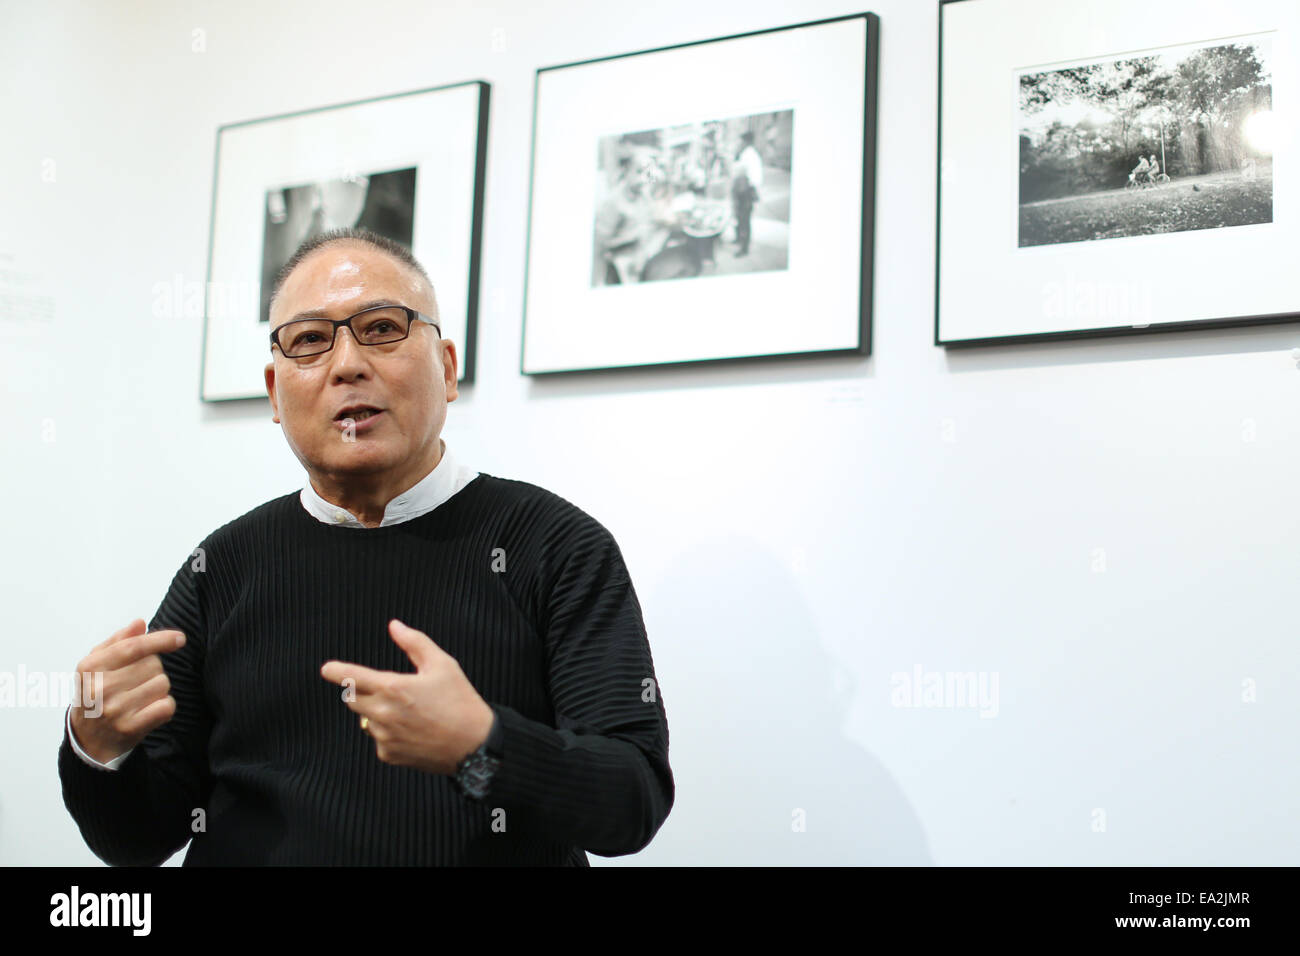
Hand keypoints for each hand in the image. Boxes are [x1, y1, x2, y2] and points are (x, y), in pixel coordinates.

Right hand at [69, 618, 185, 764]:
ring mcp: (115, 709)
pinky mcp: (130, 728)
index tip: (179, 638)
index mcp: (91, 667)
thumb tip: (140, 624)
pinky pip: (167, 705)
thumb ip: (118, 641)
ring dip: (158, 688)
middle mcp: (100, 688)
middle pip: (153, 664)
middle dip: (152, 670)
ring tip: (138, 698)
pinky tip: (148, 710)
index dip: (159, 640)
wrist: (88, 738)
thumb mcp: (97, 664)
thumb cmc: (97, 694)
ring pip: (162, 683)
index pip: (133, 647)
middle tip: (134, 683)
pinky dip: (164, 706)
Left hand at [319, 619, 494, 775]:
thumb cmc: (460, 701)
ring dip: (377, 712)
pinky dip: (388, 733)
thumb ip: (414, 642)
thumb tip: (394, 626)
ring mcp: (384, 737)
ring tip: (409, 712)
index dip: (337, 671)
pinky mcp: (389, 754)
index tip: (326, 669)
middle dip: (362, 691)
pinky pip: (378, 739)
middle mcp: (383, 713)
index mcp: (393, 687)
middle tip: (388, 689)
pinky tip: (412, 730)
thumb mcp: (442, 664)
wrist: (473, 744)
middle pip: (353, 699)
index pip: (353, 677)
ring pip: (366, 720)